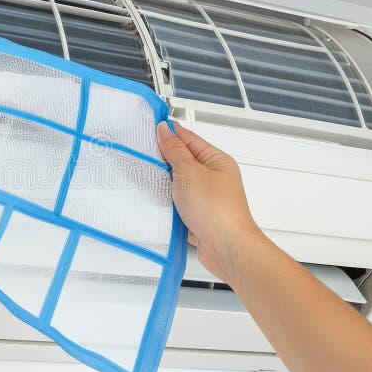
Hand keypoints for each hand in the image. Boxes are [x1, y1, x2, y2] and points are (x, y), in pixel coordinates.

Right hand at [156, 122, 262, 283]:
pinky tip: (157, 203)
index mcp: (217, 160)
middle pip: (183, 161)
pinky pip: (178, 205)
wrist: (227, 247)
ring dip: (165, 184)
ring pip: (179, 185)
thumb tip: (165, 132)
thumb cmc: (218, 211)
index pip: (189, 138)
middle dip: (164, 159)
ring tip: (149, 178)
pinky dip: (167, 204)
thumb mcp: (189, 172)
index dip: (170, 131)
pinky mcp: (198, 216)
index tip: (153, 124)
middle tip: (144, 152)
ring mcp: (206, 198)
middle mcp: (214, 178)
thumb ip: (175, 151)